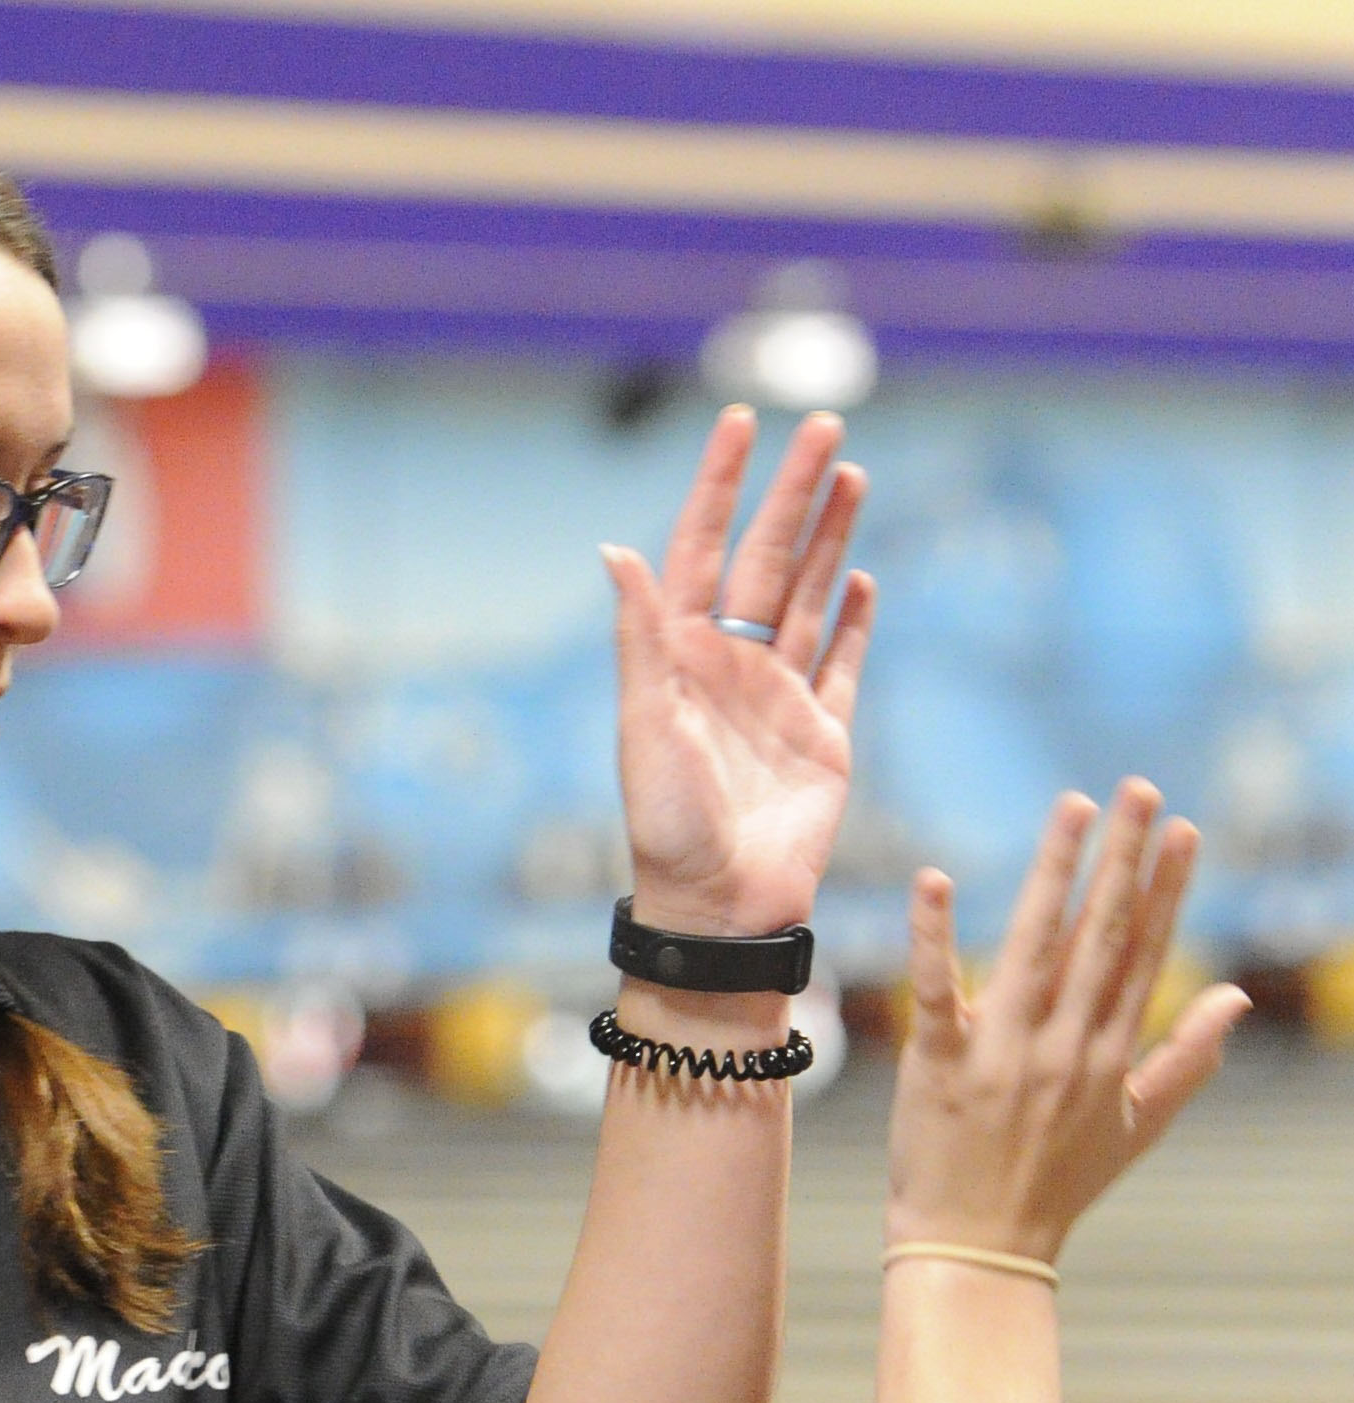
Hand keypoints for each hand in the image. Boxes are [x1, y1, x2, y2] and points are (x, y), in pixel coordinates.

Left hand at [603, 406, 874, 936]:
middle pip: (767, 559)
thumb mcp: (644, 725)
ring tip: (849, 473)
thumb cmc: (669, 825)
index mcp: (679, 658)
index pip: (702, 551)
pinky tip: (860, 577)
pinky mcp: (824, 735)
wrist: (720, 906)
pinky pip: (841, 664)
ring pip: (809, 597)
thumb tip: (615, 551)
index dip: (720, 486)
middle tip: (824, 422)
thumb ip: (639, 638)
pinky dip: (852, 621)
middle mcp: (729, 668)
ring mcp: (779, 698)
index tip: (741, 422)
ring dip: (828, 536)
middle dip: (792, 492)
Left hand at [886, 779, 1247, 1262]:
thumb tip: (1238, 996)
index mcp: (1108, 1054)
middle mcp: (1062, 1044)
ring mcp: (1001, 1050)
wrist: (979, 1245)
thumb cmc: (1056, 1186)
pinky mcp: (938, 1060)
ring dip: (1055, 871)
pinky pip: (937, 987)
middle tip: (1142, 790)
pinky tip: (936, 878)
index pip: (1144, 954)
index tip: (1183, 831)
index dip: (1165, 890)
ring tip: (1076, 807)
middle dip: (1124, 859)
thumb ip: (1188, 1058)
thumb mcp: (1138, 1127)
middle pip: (1100, 936)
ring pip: (1033, 945)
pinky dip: (934, 935)